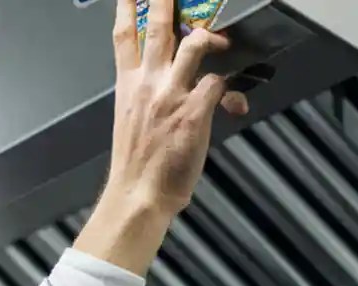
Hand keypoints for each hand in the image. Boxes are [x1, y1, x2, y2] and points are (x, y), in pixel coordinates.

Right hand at [103, 0, 247, 223]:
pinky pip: (218, 82)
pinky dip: (230, 89)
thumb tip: (174, 88)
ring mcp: (171, 94)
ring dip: (210, 35)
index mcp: (128, 86)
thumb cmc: (137, 166)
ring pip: (194, 44)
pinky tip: (234, 103)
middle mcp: (147, 83)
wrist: (139, 194)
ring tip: (221, 39)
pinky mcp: (194, 111)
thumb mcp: (132, 121)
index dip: (126, 7)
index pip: (123, 36)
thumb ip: (148, 96)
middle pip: (157, 27)